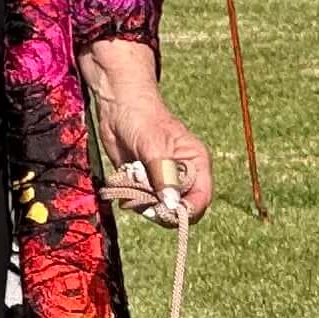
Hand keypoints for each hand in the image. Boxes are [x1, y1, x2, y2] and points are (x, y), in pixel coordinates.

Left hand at [80, 42, 211, 221]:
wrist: (117, 106)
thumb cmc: (142, 118)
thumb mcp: (154, 146)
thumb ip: (163, 175)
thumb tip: (171, 204)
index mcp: (196, 164)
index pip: (201, 198)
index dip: (187, 210)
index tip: (166, 211)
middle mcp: (183, 175)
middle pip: (179, 208)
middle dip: (161, 207)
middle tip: (142, 195)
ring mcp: (162, 180)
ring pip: (158, 208)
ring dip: (142, 201)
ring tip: (131, 179)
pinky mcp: (144, 182)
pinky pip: (141, 202)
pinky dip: (131, 197)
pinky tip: (124, 179)